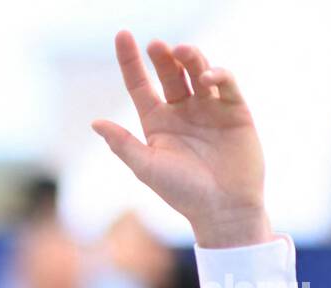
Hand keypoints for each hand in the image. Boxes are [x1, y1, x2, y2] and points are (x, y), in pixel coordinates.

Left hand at [92, 31, 271, 247]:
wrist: (223, 209)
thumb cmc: (182, 193)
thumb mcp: (147, 168)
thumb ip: (122, 145)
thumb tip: (95, 122)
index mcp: (156, 122)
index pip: (140, 84)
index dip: (130, 60)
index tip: (122, 34)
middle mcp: (182, 111)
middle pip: (170, 73)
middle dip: (163, 57)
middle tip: (156, 45)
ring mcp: (209, 108)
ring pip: (199, 72)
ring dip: (191, 58)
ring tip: (182, 52)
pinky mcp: (235, 110)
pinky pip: (226, 84)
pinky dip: (218, 75)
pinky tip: (208, 77)